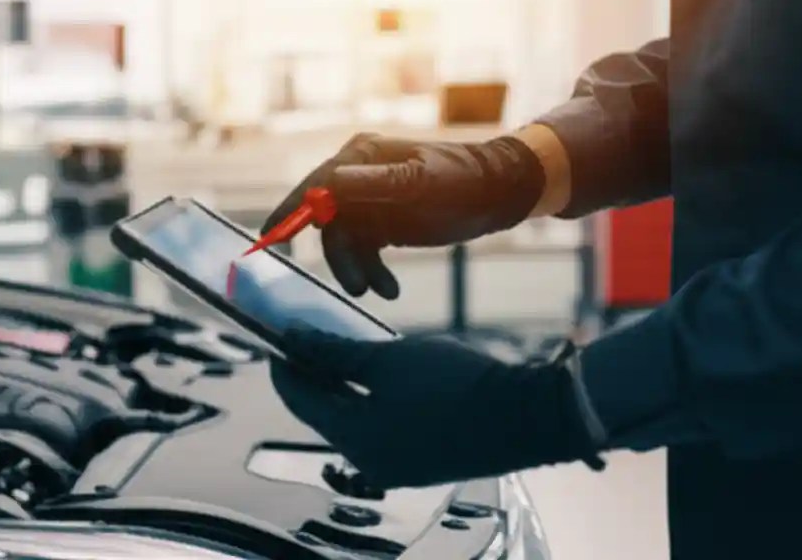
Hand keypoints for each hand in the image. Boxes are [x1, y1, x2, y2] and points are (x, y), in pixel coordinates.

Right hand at [263, 134, 544, 298]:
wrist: (500, 193)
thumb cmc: (463, 180)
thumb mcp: (421, 182)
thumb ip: (374, 183)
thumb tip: (328, 183)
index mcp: (361, 155)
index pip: (315, 185)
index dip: (290, 210)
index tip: (267, 235)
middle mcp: (358, 175)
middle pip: (326, 219)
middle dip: (338, 255)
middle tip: (353, 285)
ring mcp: (369, 200)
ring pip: (344, 241)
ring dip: (357, 268)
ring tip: (379, 290)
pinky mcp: (382, 222)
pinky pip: (363, 251)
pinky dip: (372, 272)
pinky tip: (389, 289)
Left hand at [270, 327, 598, 489]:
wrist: (527, 416)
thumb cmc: (455, 384)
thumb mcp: (386, 359)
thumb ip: (334, 353)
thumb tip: (292, 340)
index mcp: (356, 440)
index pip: (300, 400)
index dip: (283, 365)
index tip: (274, 335)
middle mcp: (371, 462)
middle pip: (324, 413)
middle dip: (311, 375)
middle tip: (303, 338)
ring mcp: (399, 466)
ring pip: (352, 421)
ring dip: (340, 387)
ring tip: (336, 349)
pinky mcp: (423, 461)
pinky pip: (380, 428)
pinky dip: (368, 400)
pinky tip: (373, 373)